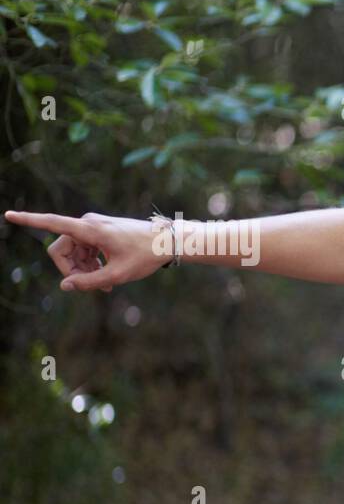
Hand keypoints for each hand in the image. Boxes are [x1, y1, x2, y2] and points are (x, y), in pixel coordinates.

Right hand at [4, 210, 171, 292]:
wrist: (168, 242)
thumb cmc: (145, 256)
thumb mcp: (118, 275)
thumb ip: (89, 282)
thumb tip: (65, 286)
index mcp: (90, 229)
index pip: (52, 223)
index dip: (29, 221)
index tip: (8, 215)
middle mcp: (87, 224)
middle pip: (61, 250)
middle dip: (71, 270)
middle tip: (91, 287)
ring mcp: (93, 227)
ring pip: (73, 253)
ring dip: (83, 270)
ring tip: (104, 286)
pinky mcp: (99, 232)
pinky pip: (84, 250)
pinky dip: (90, 265)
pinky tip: (106, 279)